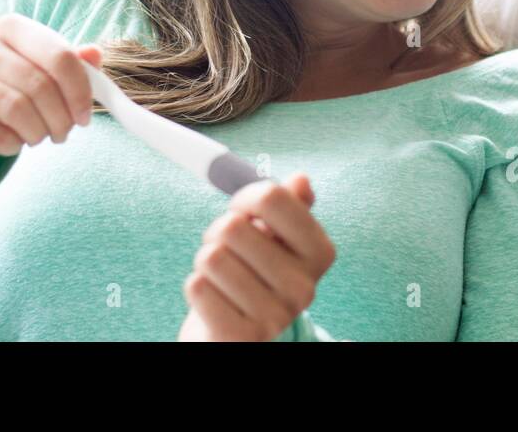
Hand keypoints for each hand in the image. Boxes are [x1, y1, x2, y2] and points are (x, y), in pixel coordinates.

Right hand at [0, 14, 102, 181]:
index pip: (59, 56)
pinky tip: (13, 143)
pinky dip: (11, 145)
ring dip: (37, 132)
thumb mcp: (45, 74)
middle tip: (63, 133)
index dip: (80, 92)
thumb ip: (73, 64)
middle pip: (38, 84)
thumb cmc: (13, 93)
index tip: (85, 117)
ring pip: (14, 108)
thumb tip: (95, 54)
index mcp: (10, 28)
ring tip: (39, 137)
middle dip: (60, 117)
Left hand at [179, 173, 335, 340]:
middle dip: (219, 231)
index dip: (245, 198)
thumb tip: (301, 180)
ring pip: (211, 257)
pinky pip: (198, 288)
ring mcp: (274, 316)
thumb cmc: (255, 271)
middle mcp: (304, 287)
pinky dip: (197, 287)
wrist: (240, 330)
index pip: (271, 197)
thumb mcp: (276, 236)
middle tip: (228, 248)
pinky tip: (215, 298)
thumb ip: (289, 206)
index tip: (242, 212)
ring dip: (206, 261)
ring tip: (222, 275)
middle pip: (233, 227)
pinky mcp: (241, 337)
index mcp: (319, 252)